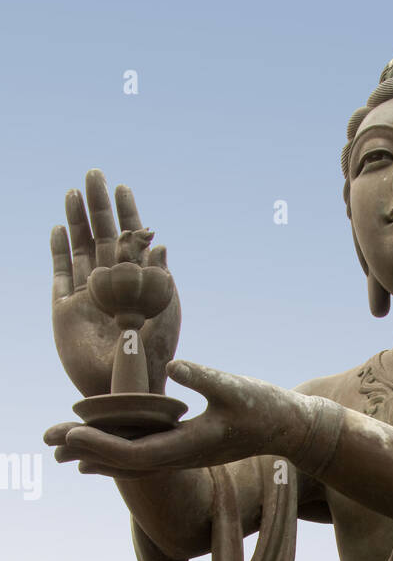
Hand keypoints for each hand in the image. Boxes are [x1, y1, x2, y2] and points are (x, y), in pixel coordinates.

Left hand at [45, 360, 310, 475]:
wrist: (291, 429)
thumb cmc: (269, 407)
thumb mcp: (237, 387)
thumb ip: (204, 377)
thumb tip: (172, 364)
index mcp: (192, 445)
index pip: (138, 452)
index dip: (103, 446)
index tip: (73, 436)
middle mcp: (184, 455)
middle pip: (128, 461)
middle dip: (90, 453)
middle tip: (53, 443)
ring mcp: (186, 454)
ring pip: (135, 461)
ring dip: (101, 456)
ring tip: (69, 450)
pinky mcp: (189, 446)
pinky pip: (147, 453)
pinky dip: (121, 450)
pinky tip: (106, 446)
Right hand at [51, 170, 180, 396]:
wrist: (122, 387)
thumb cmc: (151, 356)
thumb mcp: (163, 314)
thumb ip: (161, 278)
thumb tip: (160, 244)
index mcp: (137, 284)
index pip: (130, 240)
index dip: (126, 214)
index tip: (122, 187)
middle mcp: (112, 285)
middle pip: (101, 236)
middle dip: (98, 205)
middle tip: (94, 173)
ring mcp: (87, 295)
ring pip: (80, 248)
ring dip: (77, 219)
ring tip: (73, 191)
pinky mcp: (65, 309)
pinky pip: (61, 273)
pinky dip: (60, 250)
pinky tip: (60, 227)